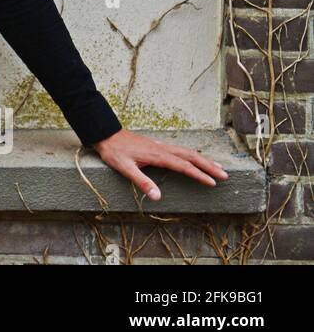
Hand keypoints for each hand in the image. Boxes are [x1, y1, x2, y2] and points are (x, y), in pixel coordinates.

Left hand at [92, 129, 227, 200]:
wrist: (106, 134)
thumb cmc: (114, 151)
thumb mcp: (125, 168)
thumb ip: (142, 182)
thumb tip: (158, 197)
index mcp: (157, 155)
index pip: (183, 166)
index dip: (199, 175)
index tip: (213, 182)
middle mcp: (162, 149)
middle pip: (191, 156)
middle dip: (209, 166)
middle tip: (225, 175)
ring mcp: (160, 146)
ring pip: (187, 152)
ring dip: (203, 160)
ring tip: (217, 167)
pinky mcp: (157, 145)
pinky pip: (180, 150)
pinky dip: (192, 155)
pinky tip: (195, 159)